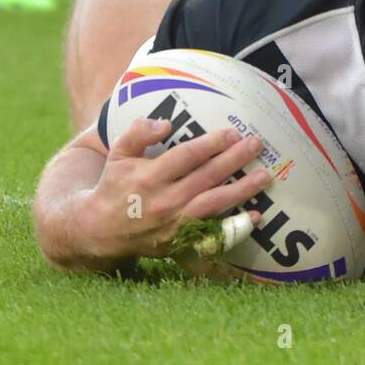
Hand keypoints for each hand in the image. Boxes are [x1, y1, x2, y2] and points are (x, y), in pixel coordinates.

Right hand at [75, 118, 272, 262]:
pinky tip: (255, 215)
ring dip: (243, 190)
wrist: (99, 230)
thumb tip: (166, 124)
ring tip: (265, 176)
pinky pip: (213, 233)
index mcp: (149, 176)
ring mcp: (174, 223)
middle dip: (235, 160)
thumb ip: (138, 133)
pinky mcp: (180, 241)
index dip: (212, 143)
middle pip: (207, 177)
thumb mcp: (118, 154)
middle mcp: (164, 200)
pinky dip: (236, 226)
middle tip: (256, 144)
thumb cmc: (115, 185)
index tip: (232, 132)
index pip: (187, 156)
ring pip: (215, 204)